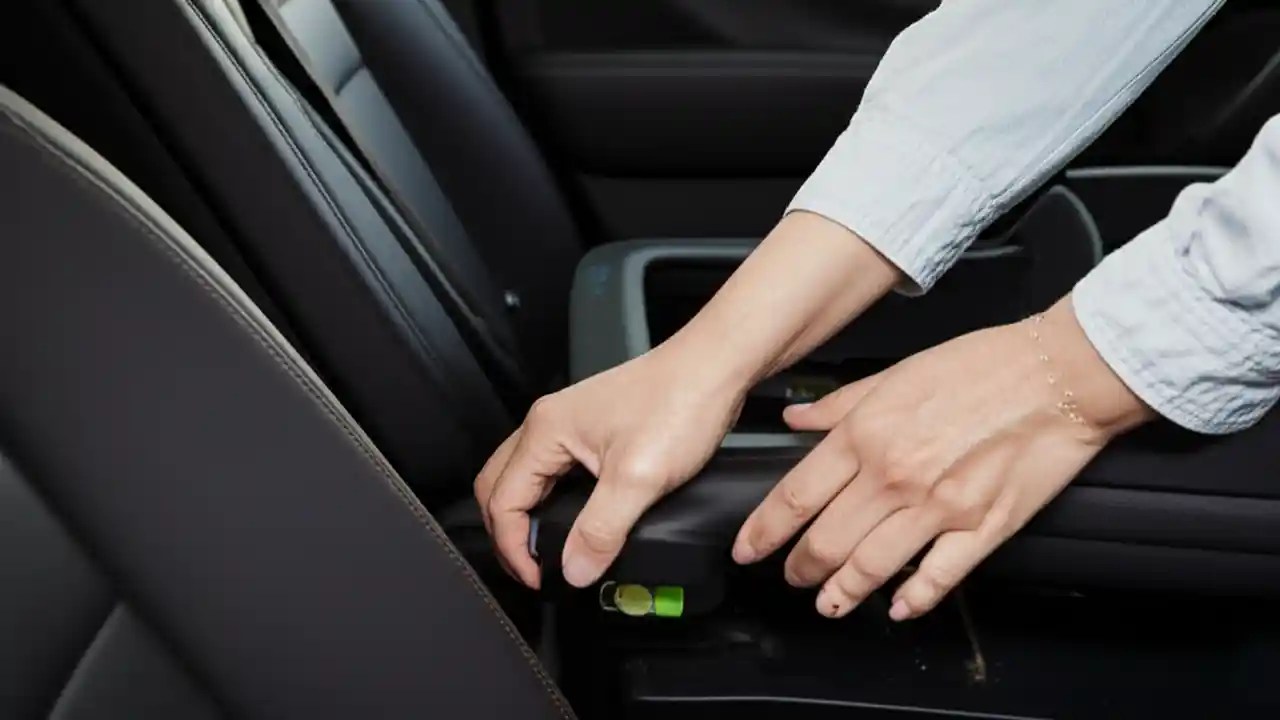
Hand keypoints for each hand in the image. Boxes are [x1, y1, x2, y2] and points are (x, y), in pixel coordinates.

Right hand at [476, 212, 900, 589]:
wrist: (716, 366)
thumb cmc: (681, 401)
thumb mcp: (639, 478)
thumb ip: (601, 529)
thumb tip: (573, 569)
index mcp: (545, 431)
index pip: (502, 500)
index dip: (512, 548)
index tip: (539, 577)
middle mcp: (549, 423)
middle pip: (499, 486)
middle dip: (508, 533)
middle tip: (533, 569)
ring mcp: (569, 424)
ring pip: (524, 477)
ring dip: (529, 516)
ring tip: (552, 551)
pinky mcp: (593, 429)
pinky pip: (553, 470)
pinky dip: (552, 500)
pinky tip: (577, 519)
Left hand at [733, 296, 1153, 619]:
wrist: (1057, 374)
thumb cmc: (981, 366)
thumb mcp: (894, 373)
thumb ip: (838, 404)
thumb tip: (793, 418)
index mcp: (866, 434)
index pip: (796, 496)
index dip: (765, 531)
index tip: (749, 549)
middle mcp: (894, 476)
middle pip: (826, 541)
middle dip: (800, 567)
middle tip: (792, 576)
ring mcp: (937, 508)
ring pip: (871, 568)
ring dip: (842, 593)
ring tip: (829, 602)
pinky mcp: (982, 528)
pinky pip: (937, 578)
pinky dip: (912, 599)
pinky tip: (897, 607)